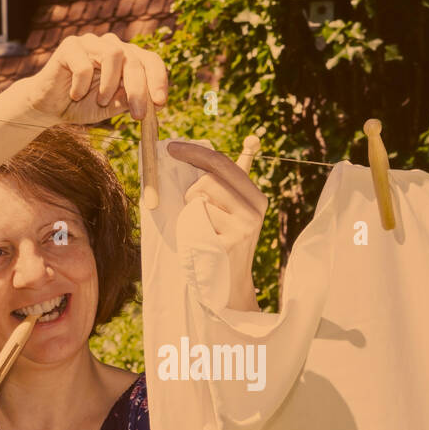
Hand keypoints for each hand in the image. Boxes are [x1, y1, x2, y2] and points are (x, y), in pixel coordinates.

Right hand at [15, 32, 167, 125]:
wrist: (50, 106)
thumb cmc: (83, 105)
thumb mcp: (112, 106)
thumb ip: (130, 100)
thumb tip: (155, 103)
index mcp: (126, 57)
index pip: (150, 60)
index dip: (159, 80)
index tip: (161, 103)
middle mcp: (111, 45)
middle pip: (134, 60)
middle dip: (139, 90)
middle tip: (138, 115)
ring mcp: (90, 42)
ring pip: (114, 54)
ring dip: (110, 85)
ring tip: (100, 101)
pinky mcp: (70, 46)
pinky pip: (84, 65)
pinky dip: (82, 86)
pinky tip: (75, 95)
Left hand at [168, 140, 267, 311]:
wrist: (229, 286)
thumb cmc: (224, 242)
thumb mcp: (233, 211)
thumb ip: (228, 182)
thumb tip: (236, 143)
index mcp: (256, 198)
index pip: (224, 164)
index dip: (196, 152)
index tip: (172, 148)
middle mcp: (254, 210)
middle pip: (210, 180)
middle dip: (191, 188)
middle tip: (190, 203)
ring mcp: (242, 228)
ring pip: (201, 200)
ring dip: (191, 211)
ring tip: (201, 227)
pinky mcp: (227, 244)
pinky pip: (196, 221)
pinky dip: (191, 228)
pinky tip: (202, 240)